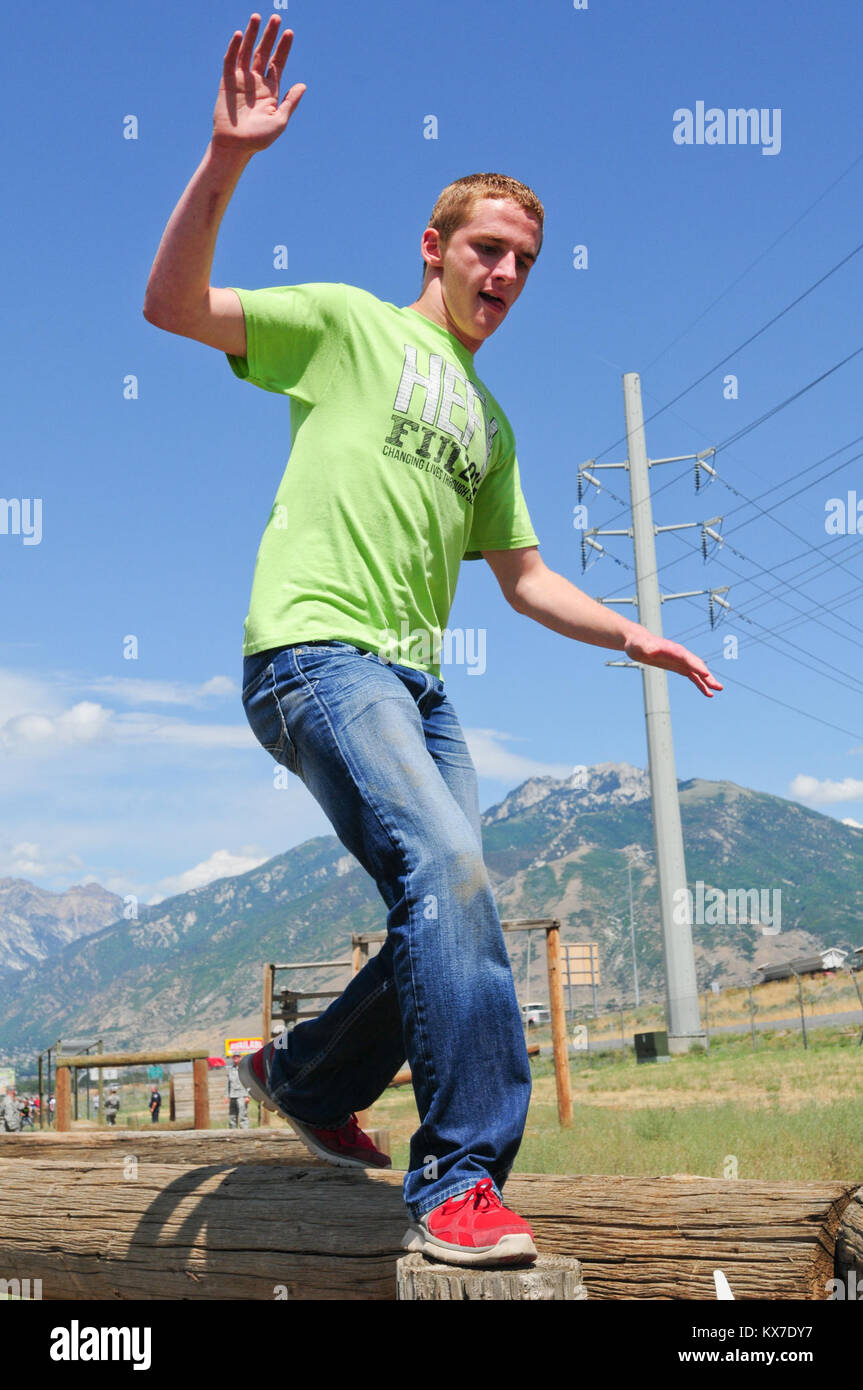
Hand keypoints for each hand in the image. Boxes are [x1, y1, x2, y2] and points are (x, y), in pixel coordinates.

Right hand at [213, 14, 304, 152]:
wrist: (235, 147)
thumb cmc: (258, 139)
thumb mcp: (280, 121)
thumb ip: (290, 102)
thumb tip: (303, 85)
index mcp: (270, 91)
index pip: (277, 63)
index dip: (283, 48)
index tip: (289, 33)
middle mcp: (256, 82)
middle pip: (263, 53)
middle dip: (269, 35)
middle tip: (276, 18)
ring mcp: (241, 81)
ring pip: (247, 52)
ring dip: (251, 34)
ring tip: (257, 17)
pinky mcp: (227, 83)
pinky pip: (230, 61)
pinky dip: (234, 48)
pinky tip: (239, 35)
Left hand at [623, 624, 722, 697]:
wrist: (638, 643)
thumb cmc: (637, 644)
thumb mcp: (638, 646)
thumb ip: (645, 648)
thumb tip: (649, 650)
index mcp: (672, 650)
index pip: (686, 658)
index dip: (695, 666)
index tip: (705, 674)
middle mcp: (680, 655)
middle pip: (696, 665)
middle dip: (707, 676)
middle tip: (718, 686)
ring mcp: (681, 661)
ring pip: (698, 672)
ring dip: (708, 681)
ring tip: (718, 690)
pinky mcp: (679, 667)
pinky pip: (693, 676)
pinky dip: (700, 684)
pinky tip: (707, 693)